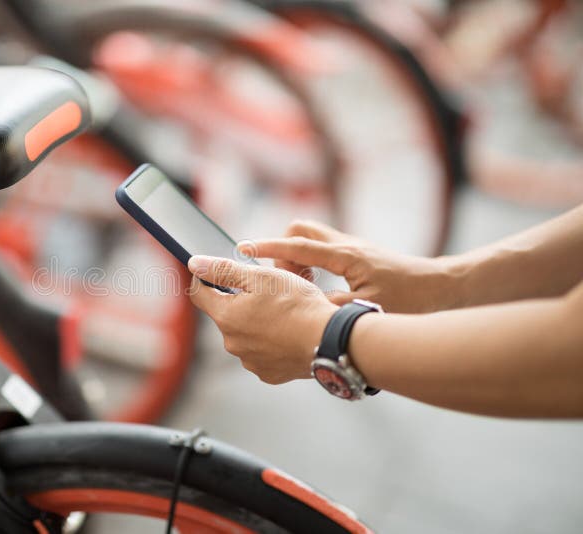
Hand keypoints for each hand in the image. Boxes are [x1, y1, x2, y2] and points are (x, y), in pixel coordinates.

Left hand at [187, 255, 337, 383]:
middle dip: (238, 302)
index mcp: (226, 316)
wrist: (331, 340)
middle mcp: (232, 343)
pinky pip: (262, 353)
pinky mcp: (268, 373)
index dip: (205, 279)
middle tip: (266, 292)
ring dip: (256, 323)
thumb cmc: (297, 304)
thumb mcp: (261, 277)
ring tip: (282, 314)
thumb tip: (195, 264)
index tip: (216, 272)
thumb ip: (224, 270)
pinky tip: (288, 333)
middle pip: (225, 315)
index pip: (199, 294)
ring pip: (244, 335)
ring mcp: (250, 361)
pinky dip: (270, 342)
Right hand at [239, 220, 457, 312]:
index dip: (268, 248)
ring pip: (310, 240)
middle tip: (287, 282)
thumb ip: (329, 307)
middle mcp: (347, 245)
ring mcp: (352, 248)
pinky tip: (318, 291)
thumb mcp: (368, 310)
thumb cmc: (412, 300)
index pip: (298, 244)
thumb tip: (299, 307)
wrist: (445, 288)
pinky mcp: (357, 256)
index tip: (243, 249)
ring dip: (297, 261)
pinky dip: (311, 266)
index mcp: (346, 255)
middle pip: (300, 230)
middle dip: (283, 252)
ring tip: (303, 290)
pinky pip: (322, 252)